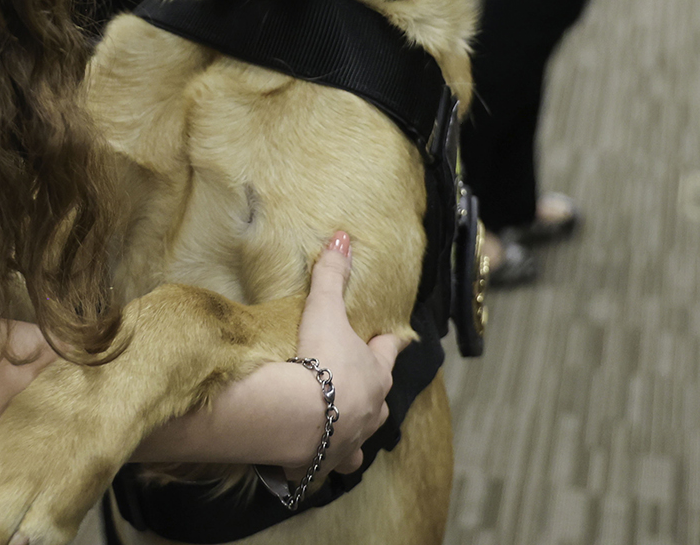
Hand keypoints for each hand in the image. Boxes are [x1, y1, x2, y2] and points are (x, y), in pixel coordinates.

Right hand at [293, 232, 406, 475]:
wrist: (300, 417)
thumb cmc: (320, 360)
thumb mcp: (325, 310)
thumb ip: (332, 275)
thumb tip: (342, 237)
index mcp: (376, 373)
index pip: (389, 352)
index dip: (392, 342)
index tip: (399, 338)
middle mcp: (372, 408)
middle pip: (380, 396)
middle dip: (372, 389)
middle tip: (360, 382)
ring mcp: (353, 438)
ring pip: (363, 433)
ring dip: (355, 427)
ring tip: (343, 424)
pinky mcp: (328, 462)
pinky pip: (332, 462)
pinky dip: (327, 458)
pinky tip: (317, 457)